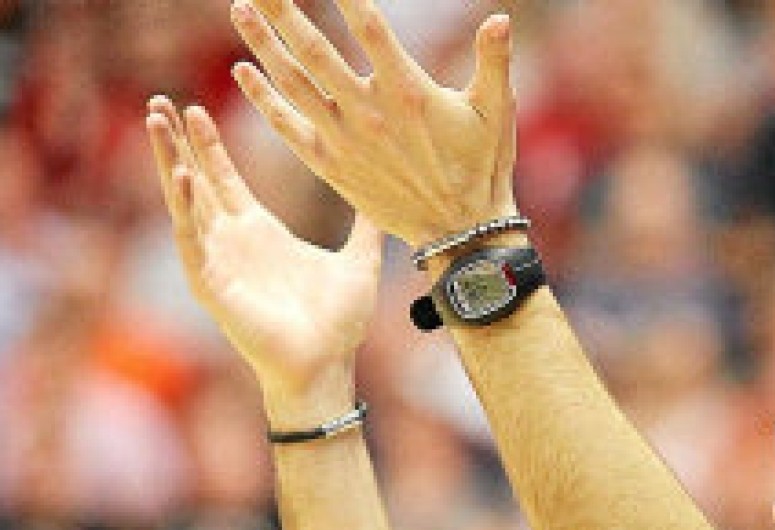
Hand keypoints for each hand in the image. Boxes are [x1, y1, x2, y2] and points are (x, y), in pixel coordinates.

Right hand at [145, 97, 381, 419]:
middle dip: (176, 142)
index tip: (197, 107)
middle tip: (157, 101)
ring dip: (169, 164)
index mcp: (261, 232)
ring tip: (157, 125)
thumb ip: (368, 227)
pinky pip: (193, 241)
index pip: (225, 178)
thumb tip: (386, 197)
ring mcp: (218, 262)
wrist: (327, 367)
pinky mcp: (212, 285)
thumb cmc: (339, 323)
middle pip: (195, 181)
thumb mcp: (360, 261)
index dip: (209, 145)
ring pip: (185, 203)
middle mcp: (233, 242)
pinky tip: (182, 179)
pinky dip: (186, 210)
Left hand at [228, 0, 517, 247]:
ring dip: (263, 44)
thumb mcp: (496, 111)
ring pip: (293, 83)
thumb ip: (494, 60)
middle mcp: (369, 111)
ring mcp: (345, 139)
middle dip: (282, 10)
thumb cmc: (482, 166)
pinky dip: (264, 98)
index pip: (368, 26)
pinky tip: (244, 72)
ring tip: (240, 10)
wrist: (460, 231)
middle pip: (314, 48)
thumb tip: (502, 18)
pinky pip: (288, 126)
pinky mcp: (331, 165)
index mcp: (408, 89)